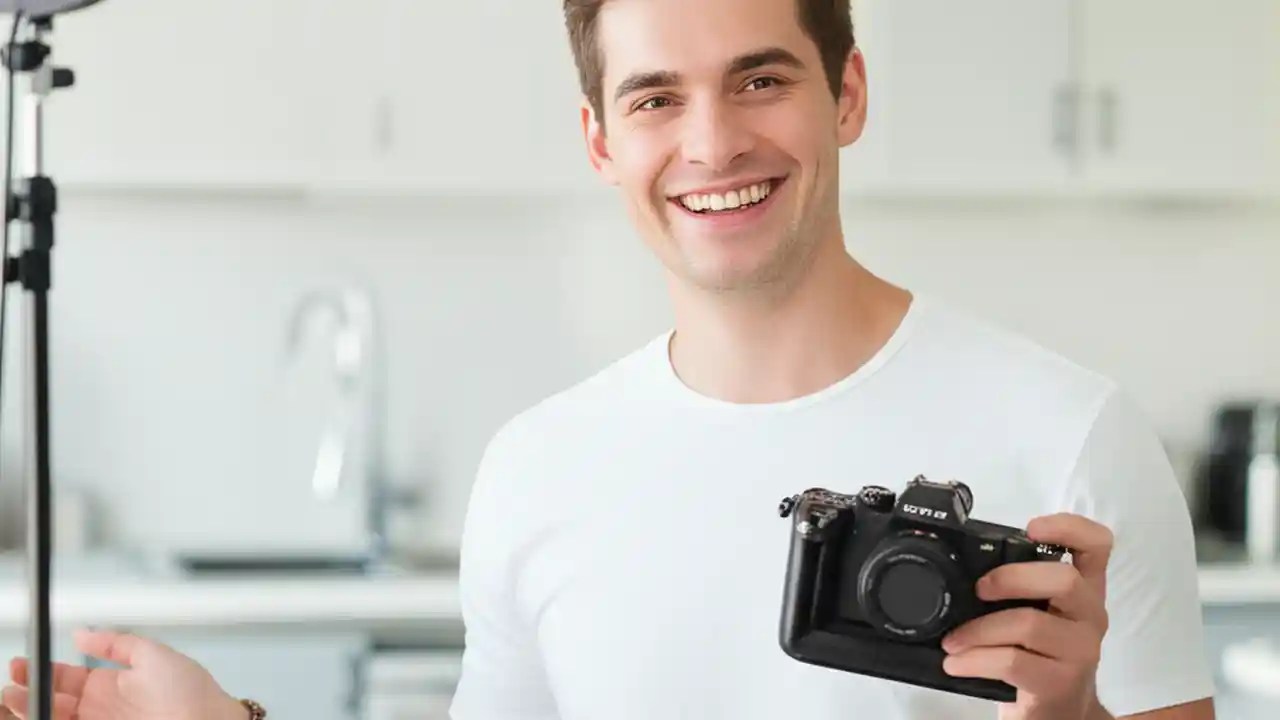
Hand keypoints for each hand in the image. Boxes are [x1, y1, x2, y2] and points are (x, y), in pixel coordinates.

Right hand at [2, 628, 246, 719]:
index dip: (38, 673)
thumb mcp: (154, 656)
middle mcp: (100, 711)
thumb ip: (116, 643)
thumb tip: (81, 633)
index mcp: (109, 686)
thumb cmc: (193, 694)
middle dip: (26, 696)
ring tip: (14, 704)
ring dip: (32, 712)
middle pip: (51, 704)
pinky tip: (38, 717)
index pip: (63, 679)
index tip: (20, 666)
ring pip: (54, 719)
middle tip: (11, 690)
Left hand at [940, 513, 1113, 719]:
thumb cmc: (1038, 655)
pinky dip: (975, 660)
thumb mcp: (1034, 613)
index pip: (1097, 546)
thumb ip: (1016, 587)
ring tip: (952, 641)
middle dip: (1011, 577)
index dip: (1069, 528)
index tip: (1031, 528)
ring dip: (978, 630)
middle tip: (977, 589)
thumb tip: (960, 565)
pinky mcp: (1061, 684)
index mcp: (1084, 590)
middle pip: (1064, 580)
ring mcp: (1081, 652)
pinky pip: (1013, 662)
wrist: (1057, 714)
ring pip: (1030, 624)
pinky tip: (956, 663)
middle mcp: (1090, 616)